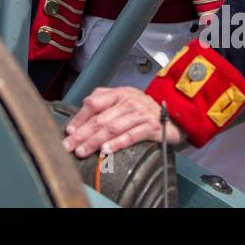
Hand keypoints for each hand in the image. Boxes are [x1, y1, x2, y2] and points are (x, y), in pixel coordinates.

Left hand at [62, 87, 181, 157]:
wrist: (176, 112)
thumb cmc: (144, 109)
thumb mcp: (124, 100)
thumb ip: (103, 103)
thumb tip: (80, 118)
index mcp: (119, 93)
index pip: (94, 103)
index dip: (80, 117)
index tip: (69, 131)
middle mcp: (128, 101)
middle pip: (100, 118)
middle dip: (82, 134)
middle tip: (69, 146)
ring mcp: (140, 114)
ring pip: (113, 128)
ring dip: (95, 141)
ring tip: (83, 151)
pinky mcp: (152, 127)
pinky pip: (131, 136)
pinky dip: (118, 143)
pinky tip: (106, 150)